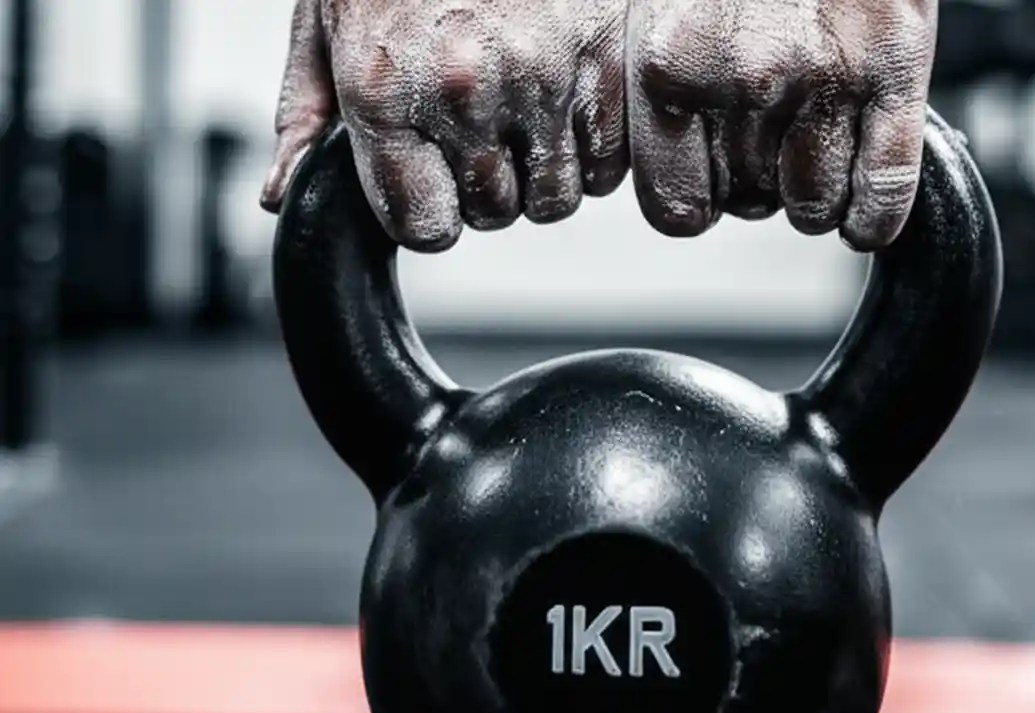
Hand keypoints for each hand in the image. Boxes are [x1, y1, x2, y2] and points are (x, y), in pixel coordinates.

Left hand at [261, 0, 627, 250]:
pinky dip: (593, 143)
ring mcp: (542, 75)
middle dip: (486, 186)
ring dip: (544, 171)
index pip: (425, 227)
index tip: (434, 183)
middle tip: (480, 128)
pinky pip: (610, 159)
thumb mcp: (324, 18)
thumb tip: (280, 192)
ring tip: (524, 110)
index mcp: (384, 88)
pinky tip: (564, 98)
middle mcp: (463, 89)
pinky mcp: (603, 58)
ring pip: (557, 196)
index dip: (430, 210)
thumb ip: (305, 113)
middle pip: (494, 214)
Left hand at [627, 0, 936, 248]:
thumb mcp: (658, 3)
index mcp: (665, 66)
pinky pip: (880, 191)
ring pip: (810, 207)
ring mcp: (822, 79)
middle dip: (754, 185)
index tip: (709, 185)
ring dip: (811, 196)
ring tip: (809, 146)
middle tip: (765, 138)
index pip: (676, 206)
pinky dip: (871, 217)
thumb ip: (657, 84)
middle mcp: (741, 79)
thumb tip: (666, 169)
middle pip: (746, 205)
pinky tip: (860, 211)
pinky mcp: (893, 69)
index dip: (697, 201)